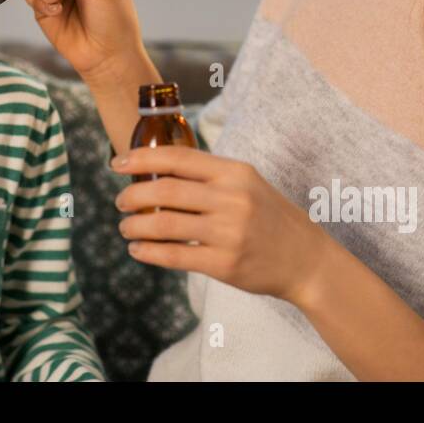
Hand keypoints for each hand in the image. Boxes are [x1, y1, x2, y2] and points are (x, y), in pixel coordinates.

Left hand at [112, 144, 329, 306]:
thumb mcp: (247, 184)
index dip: (141, 159)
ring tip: (126, 228)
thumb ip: (210, 176)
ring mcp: (229, 232)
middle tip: (120, 202)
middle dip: (132, 196)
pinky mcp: (225, 264)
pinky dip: (149, 252)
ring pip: (164, 224)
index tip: (117, 164)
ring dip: (135, 226)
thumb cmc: (270, 218)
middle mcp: (232, 199)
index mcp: (235, 172)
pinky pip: (174, 256)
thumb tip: (158, 170)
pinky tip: (139, 251)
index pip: (178, 158)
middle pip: (165, 191)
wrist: (306, 260)